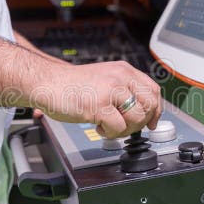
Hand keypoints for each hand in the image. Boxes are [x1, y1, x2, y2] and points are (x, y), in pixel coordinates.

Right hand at [33, 61, 162, 138]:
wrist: (47, 82)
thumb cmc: (72, 85)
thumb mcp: (105, 78)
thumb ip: (124, 89)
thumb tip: (143, 111)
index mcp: (124, 70)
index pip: (153, 90)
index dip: (156, 110)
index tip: (151, 122)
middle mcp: (120, 77)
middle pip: (149, 105)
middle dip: (141, 122)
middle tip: (127, 127)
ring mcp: (110, 90)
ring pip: (137, 118)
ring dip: (125, 129)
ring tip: (109, 126)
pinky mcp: (99, 105)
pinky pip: (118, 127)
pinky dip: (109, 133)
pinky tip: (98, 126)